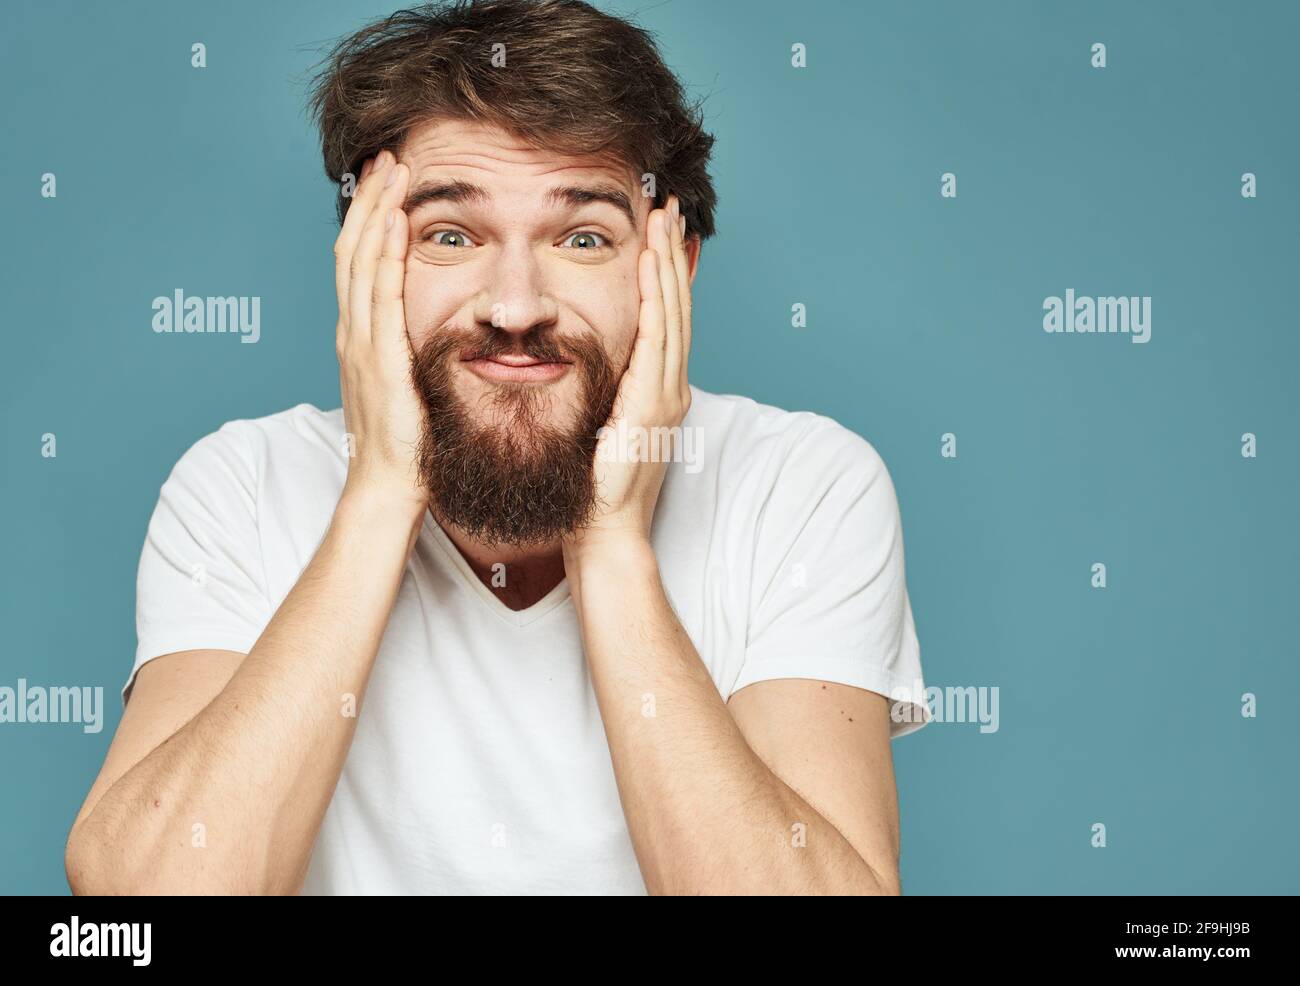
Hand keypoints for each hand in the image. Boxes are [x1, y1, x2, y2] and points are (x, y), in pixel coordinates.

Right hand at [332, 150, 424, 516]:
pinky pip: (380, 296)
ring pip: (361, 262)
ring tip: (391, 171)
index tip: (387, 184)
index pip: (360, 264)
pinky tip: (394, 223)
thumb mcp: (409, 387)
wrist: (388, 488)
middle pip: (353, 250)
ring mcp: (360, 344)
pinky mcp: (377, 359)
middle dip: (369, 201)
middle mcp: (353, 333)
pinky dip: (384, 255)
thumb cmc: (406, 445)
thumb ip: (413, 355)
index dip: (370, 220)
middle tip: (385, 158)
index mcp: (361, 338)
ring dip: (376, 212)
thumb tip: (437, 331)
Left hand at [566, 194, 692, 553]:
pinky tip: (650, 266)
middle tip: (667, 209)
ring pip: (671, 314)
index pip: (663, 321)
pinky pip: (658, 339)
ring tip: (663, 220)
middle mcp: (670, 389)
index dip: (663, 277)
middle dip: (671, 256)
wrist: (606, 537)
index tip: (657, 236)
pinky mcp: (654, 405)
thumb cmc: (593, 493)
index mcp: (657, 393)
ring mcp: (666, 396)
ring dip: (667, 264)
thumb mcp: (600, 433)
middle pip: (675, 308)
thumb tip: (586, 374)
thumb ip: (602, 400)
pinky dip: (656, 299)